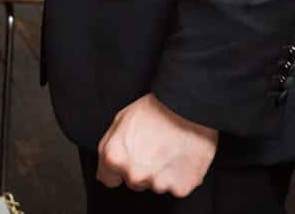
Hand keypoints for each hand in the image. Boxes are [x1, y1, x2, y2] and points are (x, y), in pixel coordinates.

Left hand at [96, 93, 217, 195]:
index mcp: (115, 157)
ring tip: (169, 149)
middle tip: (154, 147)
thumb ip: (108, 146)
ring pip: (156, 185)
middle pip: (134, 182)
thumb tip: (106, 166)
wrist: (188, 107)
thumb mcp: (120, 119)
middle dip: (141, 169)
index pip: (109, 179)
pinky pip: (177, 187)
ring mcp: (158, 184)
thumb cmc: (156, 109)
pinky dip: (180, 176)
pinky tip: (181, 157)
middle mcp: (134, 174)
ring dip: (161, 173)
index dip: (119, 167)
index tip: (130, 157)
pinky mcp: (181, 187)